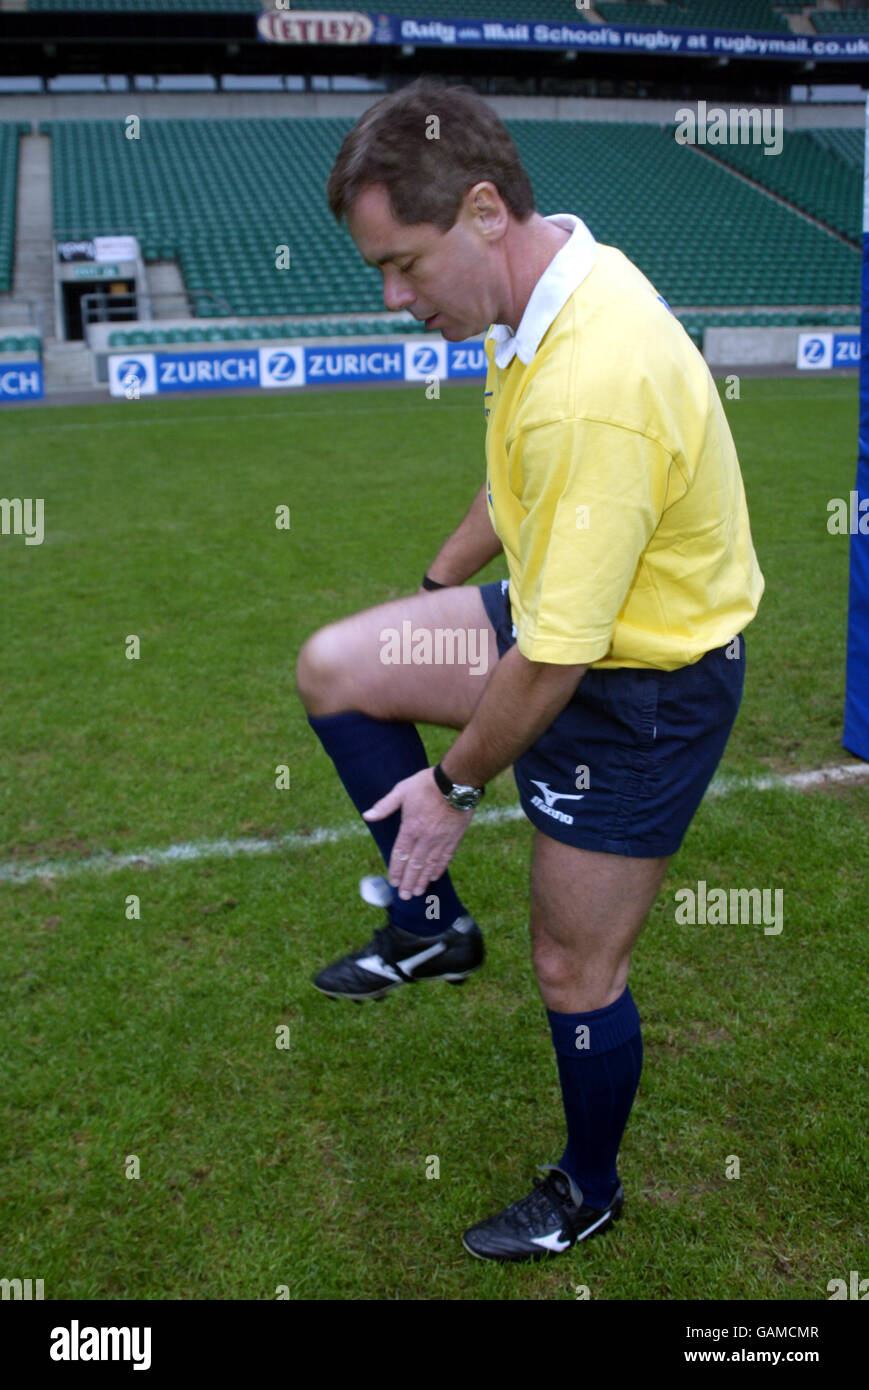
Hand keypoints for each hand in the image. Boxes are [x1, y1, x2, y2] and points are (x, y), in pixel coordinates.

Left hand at [362, 767, 473, 899]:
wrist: (457, 782)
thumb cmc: (427, 784)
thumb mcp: (402, 790)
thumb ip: (385, 806)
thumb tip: (366, 815)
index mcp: (410, 827)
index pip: (400, 854)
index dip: (396, 870)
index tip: (393, 882)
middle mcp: (425, 838)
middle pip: (414, 865)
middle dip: (408, 881)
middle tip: (404, 896)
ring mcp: (441, 840)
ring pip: (430, 865)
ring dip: (422, 880)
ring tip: (417, 892)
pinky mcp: (454, 838)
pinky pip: (445, 858)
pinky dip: (439, 869)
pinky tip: (434, 877)